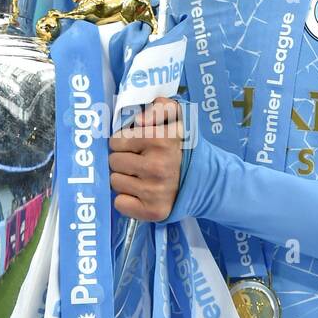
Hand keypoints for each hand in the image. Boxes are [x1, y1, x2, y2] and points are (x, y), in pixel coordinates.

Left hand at [108, 96, 183, 222]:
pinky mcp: (152, 211)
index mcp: (160, 140)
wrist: (204, 180)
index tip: (137, 146)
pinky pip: (120, 203)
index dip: (125, 142)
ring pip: (115, 181)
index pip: (116, 140)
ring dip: (125, 179)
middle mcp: (156, 166)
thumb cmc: (181, 148)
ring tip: (142, 177)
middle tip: (139, 162)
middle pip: (113, 161)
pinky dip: (127, 200)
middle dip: (124, 160)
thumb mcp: (177, 118)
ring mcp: (154, 191)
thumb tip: (140, 120)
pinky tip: (141, 194)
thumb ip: (161, 107)